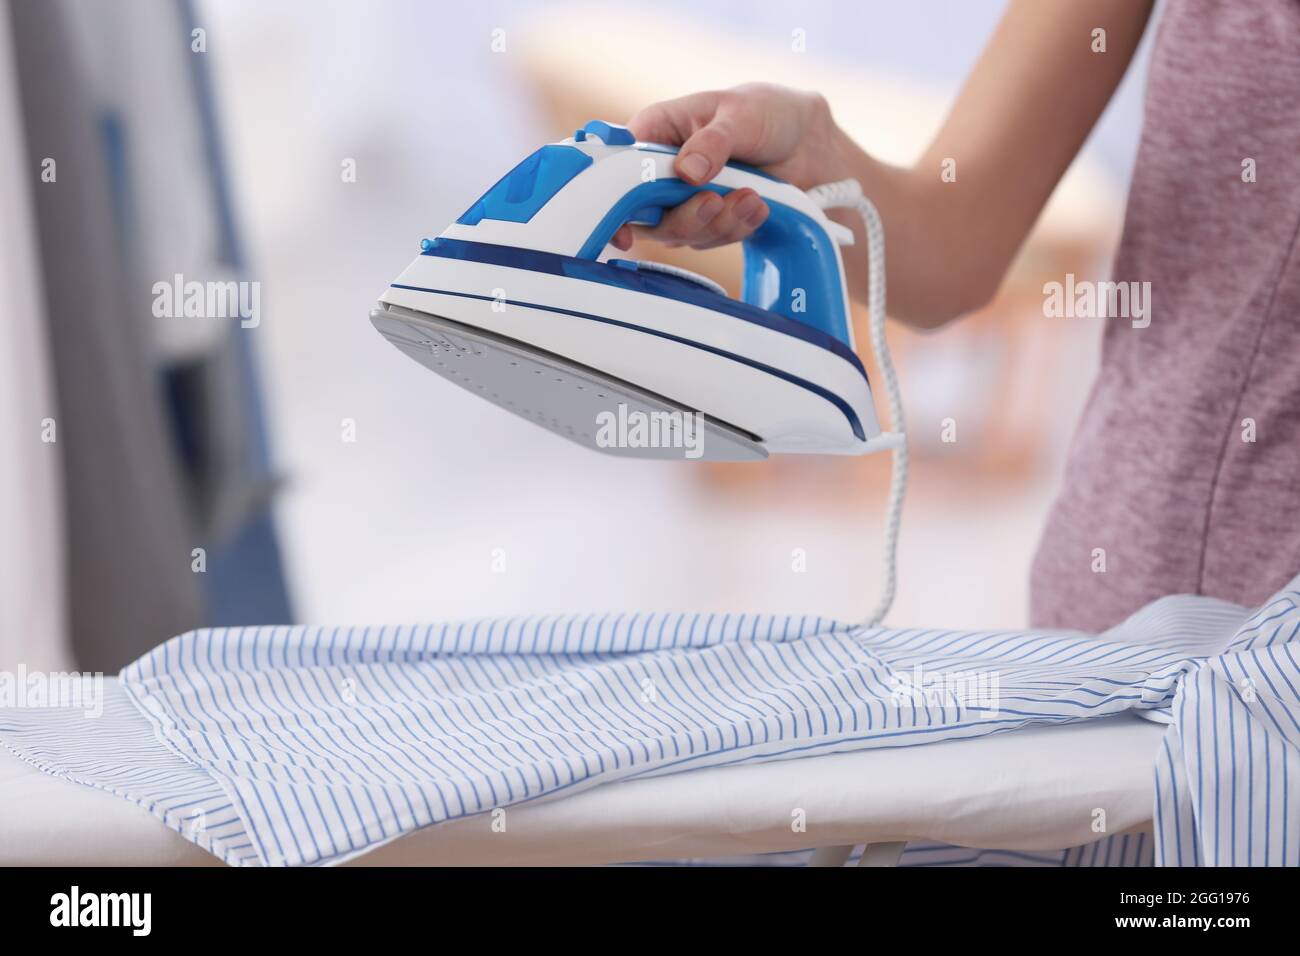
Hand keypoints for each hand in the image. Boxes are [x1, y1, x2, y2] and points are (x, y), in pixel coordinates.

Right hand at [611, 83, 851, 251]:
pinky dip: (737, 227)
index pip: (614, 168)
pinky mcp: (707, 222)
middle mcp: (660, 171)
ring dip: (718, 221)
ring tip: (751, 196)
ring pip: (680, 232)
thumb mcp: (741, 114)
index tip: (625, 228)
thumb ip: (713, 141)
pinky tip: (758, 205)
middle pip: (645, 214)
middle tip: (714, 201)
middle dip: (684, 216)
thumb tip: (686, 170)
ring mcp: (683, 201)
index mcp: (655, 132)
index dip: (610, 200)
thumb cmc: (767, 113)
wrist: (810, 145)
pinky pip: (711, 239)